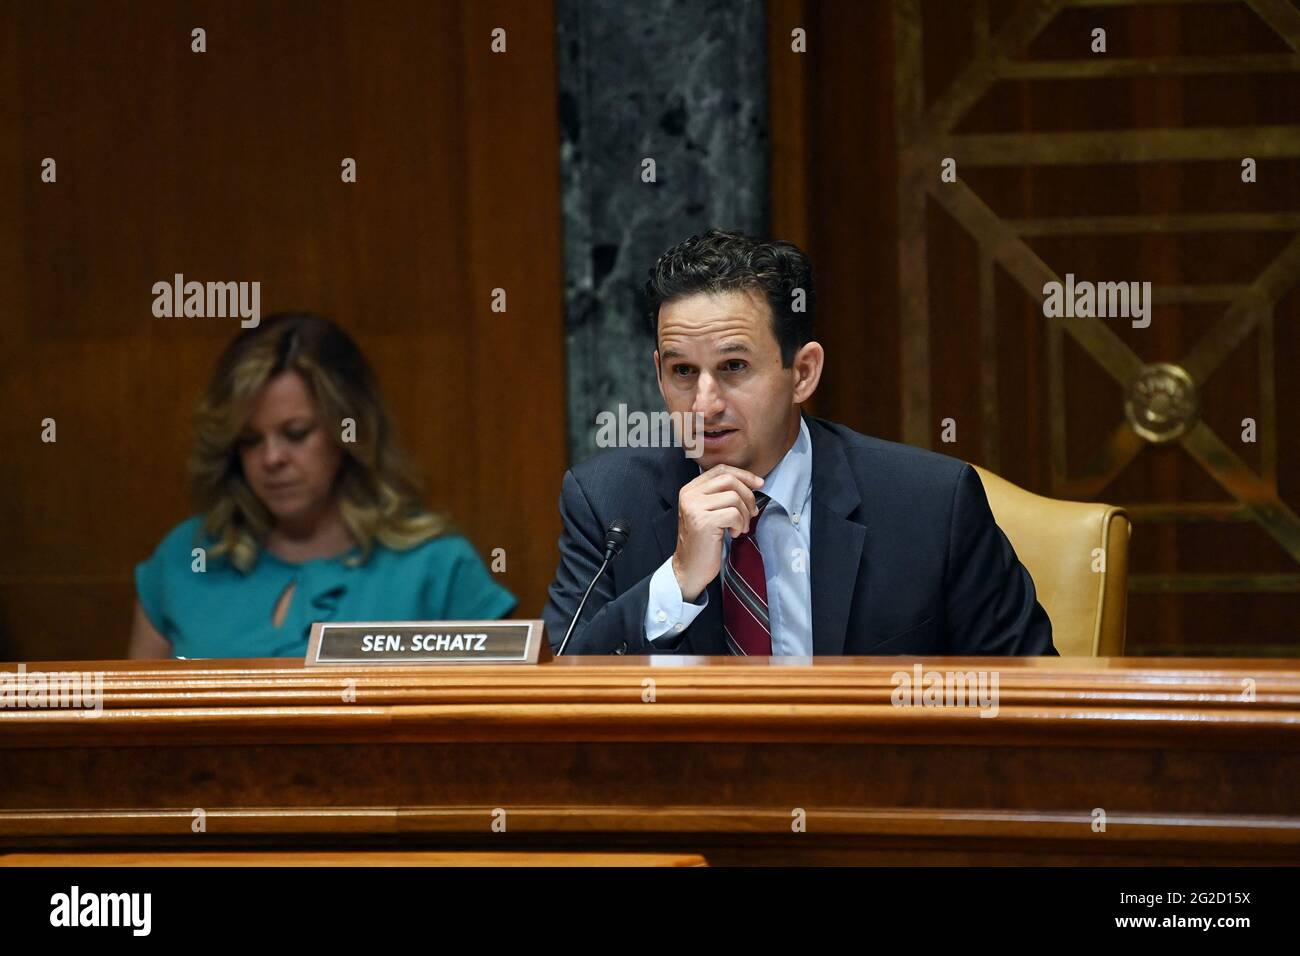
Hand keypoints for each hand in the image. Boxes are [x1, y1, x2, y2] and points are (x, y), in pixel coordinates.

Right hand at [671, 464, 763, 601]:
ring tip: (740, 527)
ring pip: (734, 497)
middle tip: (752, 512)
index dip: (743, 474)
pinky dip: (739, 524)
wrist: (690, 568)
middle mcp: (689, 495)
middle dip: (748, 495)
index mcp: (690, 489)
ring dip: (745, 514)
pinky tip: (733, 534)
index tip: (759, 484)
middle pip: (729, 480)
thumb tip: (753, 482)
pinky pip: (734, 514)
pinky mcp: (703, 521)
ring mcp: (695, 507)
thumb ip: (721, 494)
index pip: (720, 469)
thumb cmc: (704, 542)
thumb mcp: (709, 511)